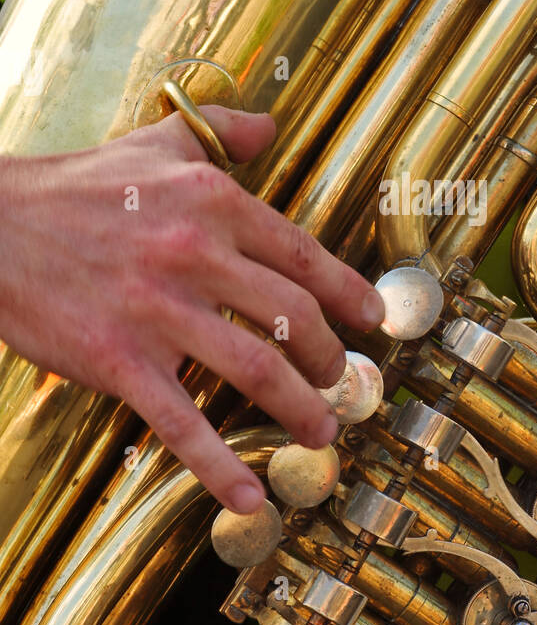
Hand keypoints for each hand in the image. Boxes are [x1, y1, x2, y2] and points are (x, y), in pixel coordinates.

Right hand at [0, 107, 384, 512]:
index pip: (302, 255)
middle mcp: (195, 254)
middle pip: (293, 317)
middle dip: (328, 358)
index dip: (348, 293)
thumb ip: (219, 132)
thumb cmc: (76, 187)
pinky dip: (219, 466)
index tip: (373, 320)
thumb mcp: (155, 143)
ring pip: (256, 369)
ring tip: (320, 430)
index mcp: (212, 202)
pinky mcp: (118, 360)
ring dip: (300, 408)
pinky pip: (181, 423)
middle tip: (340, 379)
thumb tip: (267, 127)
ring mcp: (157, 311)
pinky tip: (248, 497)